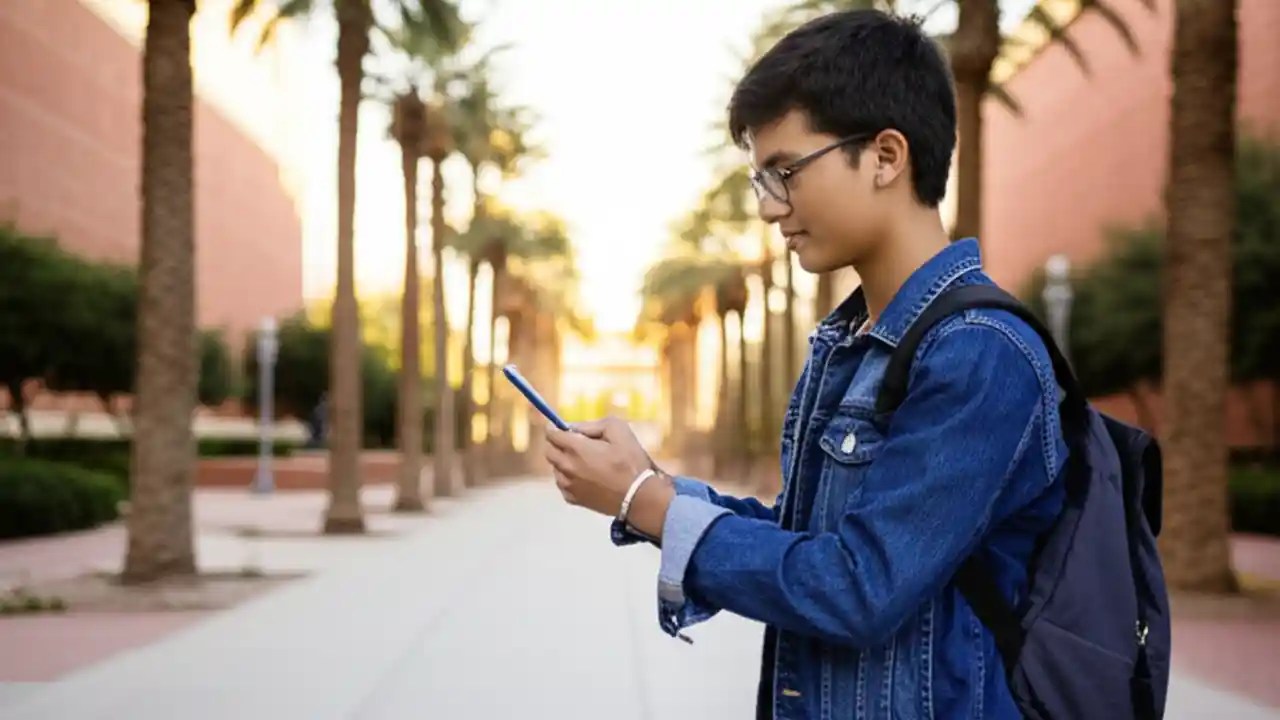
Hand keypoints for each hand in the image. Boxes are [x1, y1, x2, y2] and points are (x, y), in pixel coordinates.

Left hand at [544, 417, 673, 535]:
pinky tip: (587, 477)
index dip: (555, 428)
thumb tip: (573, 427)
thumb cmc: (631, 461)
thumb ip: (591, 424)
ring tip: (585, 463)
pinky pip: (563, 484)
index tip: (560, 427)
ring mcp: (568, 485)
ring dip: (564, 462)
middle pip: (549, 451)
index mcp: (575, 448)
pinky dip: (569, 478)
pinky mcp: (573, 500)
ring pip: (556, 468)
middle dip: (557, 444)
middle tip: (574, 443)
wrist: (639, 497)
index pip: (551, 434)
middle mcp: (566, 467)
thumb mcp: (617, 429)